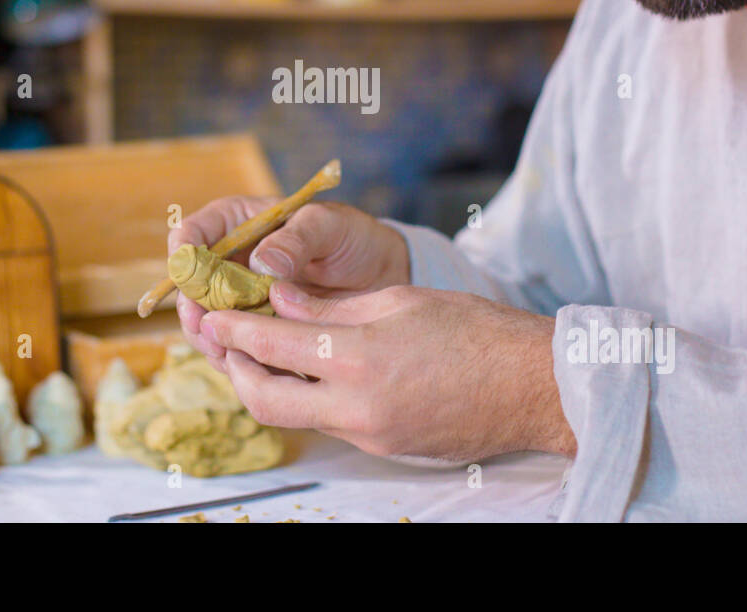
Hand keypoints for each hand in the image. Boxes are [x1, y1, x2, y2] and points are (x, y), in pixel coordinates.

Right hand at [171, 196, 409, 359]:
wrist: (381, 274)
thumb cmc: (351, 238)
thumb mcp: (328, 227)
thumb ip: (296, 240)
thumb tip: (263, 262)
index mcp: (239, 224)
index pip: (193, 232)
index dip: (182, 252)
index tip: (186, 272)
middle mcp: (231, 262)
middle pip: (190, 285)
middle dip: (191, 305)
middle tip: (202, 323)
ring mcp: (241, 299)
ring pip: (206, 321)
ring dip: (210, 337)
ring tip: (225, 349)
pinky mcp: (257, 330)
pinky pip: (233, 346)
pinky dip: (235, 356)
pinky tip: (247, 363)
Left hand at [198, 281, 577, 461]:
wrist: (532, 386)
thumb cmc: (475, 330)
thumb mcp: (398, 300)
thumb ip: (332, 306)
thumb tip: (280, 299)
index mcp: (358, 358)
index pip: (272, 346)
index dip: (234, 329)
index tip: (214, 313)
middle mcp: (356, 406)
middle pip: (264, 399)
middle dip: (234, 370)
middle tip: (227, 343)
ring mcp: (369, 434)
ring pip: (294, 415)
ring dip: (268, 386)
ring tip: (264, 354)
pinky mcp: (384, 448)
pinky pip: (330, 424)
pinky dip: (310, 398)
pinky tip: (314, 373)